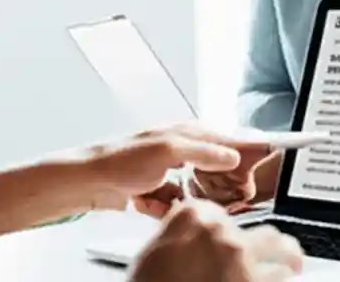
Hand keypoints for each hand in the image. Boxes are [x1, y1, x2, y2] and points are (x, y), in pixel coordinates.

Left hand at [83, 124, 270, 215]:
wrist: (89, 180)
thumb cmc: (123, 158)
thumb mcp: (170, 151)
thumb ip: (203, 152)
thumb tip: (232, 155)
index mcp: (185, 132)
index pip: (223, 140)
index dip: (237, 156)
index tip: (250, 172)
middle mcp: (178, 148)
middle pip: (208, 170)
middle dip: (206, 186)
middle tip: (205, 196)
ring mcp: (166, 170)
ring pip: (189, 191)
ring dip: (177, 200)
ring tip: (162, 198)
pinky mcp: (154, 189)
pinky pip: (170, 203)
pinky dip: (160, 207)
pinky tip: (146, 203)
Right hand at [129, 200, 302, 281]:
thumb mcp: (153, 251)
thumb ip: (178, 231)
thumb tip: (191, 230)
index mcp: (194, 217)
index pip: (225, 215)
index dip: (233, 230)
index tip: (238, 239)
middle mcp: (222, 234)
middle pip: (267, 233)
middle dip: (278, 246)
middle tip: (284, 255)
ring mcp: (242, 260)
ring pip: (284, 255)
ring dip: (286, 266)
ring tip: (289, 271)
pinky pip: (283, 279)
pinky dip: (284, 281)